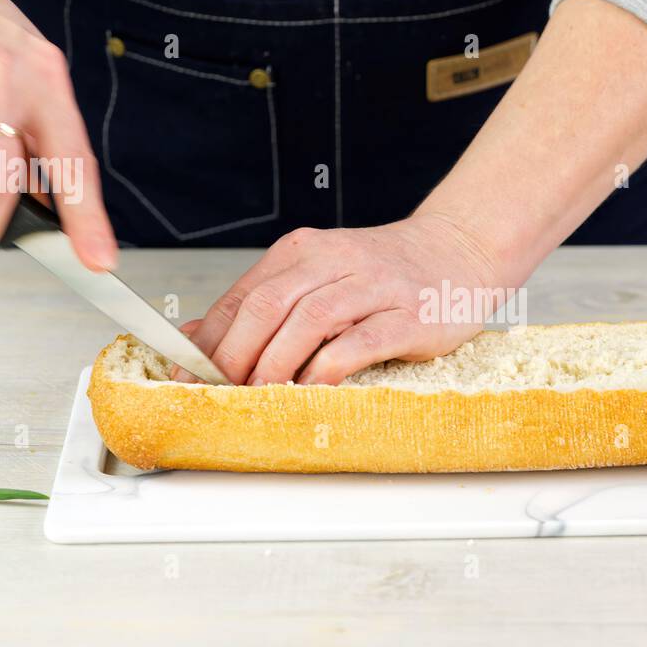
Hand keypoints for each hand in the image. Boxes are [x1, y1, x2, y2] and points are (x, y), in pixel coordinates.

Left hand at [176, 214, 505, 384]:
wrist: (460, 252)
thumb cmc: (386, 274)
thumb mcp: (319, 275)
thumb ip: (264, 303)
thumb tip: (195, 339)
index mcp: (305, 251)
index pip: (244, 296)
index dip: (210, 339)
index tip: (186, 374)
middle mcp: (336, 262)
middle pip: (269, 305)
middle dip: (235, 354)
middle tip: (219, 391)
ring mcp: (373, 287)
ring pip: (309, 320)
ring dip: (276, 363)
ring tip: (260, 395)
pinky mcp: (407, 316)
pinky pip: (359, 343)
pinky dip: (328, 368)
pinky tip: (312, 389)